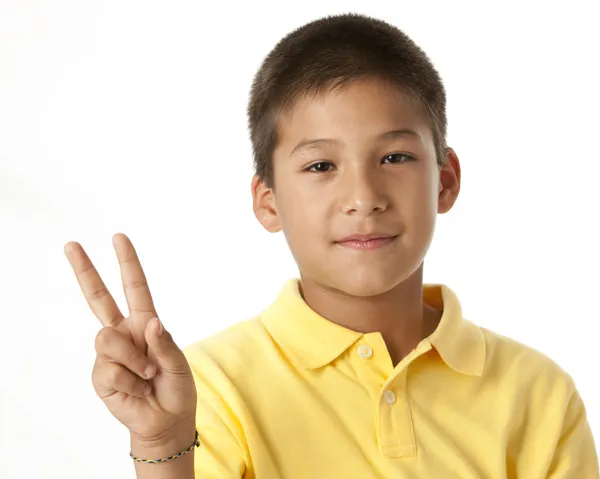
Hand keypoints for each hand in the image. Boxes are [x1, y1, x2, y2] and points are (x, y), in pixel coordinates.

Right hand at [64, 233, 196, 443]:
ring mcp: (109, 354)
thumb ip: (164, 344)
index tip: (119, 237)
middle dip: (85, 270)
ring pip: (107, 338)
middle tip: (70, 244)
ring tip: (148, 376)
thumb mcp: (178, 364)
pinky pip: (109, 368)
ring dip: (134, 360)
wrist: (166, 420)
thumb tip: (150, 324)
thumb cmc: (176, 388)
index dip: (127, 263)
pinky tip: (138, 390)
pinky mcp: (100, 375)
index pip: (135, 288)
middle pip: (98, 298)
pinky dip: (130, 381)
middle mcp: (123, 333)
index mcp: (144, 323)